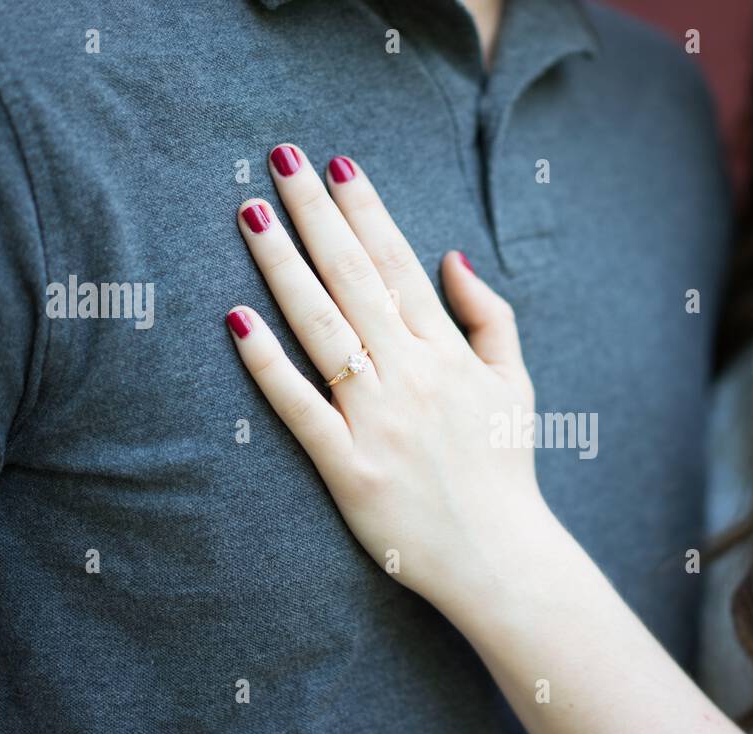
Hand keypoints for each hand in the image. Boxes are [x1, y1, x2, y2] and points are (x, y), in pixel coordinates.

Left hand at [223, 145, 550, 604]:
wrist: (501, 557)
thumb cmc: (505, 468)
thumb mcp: (515, 386)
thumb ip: (488, 319)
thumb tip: (452, 258)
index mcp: (448, 354)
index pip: (398, 265)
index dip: (364, 210)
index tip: (335, 165)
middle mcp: (411, 375)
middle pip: (354, 279)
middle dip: (315, 214)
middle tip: (278, 159)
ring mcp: (377, 420)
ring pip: (322, 328)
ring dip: (283, 266)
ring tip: (250, 213)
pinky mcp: (347, 467)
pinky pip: (300, 408)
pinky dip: (268, 365)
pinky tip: (236, 321)